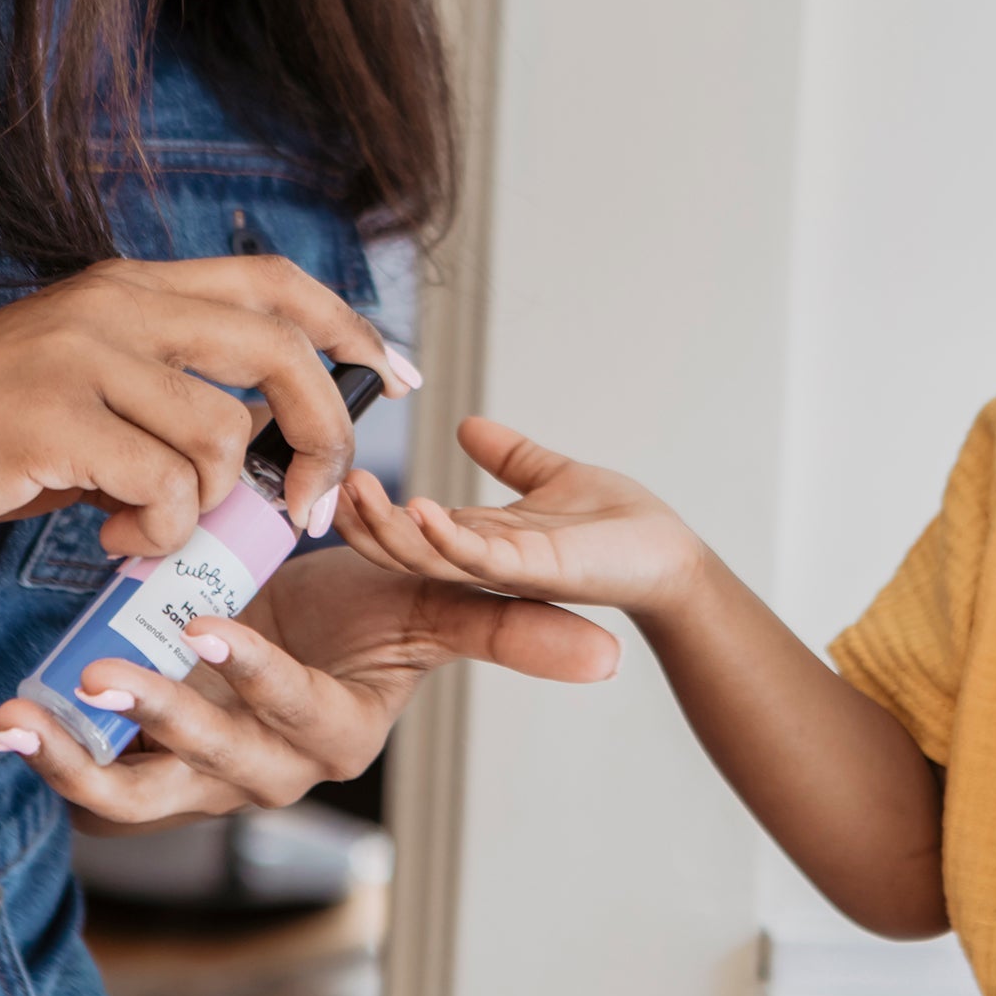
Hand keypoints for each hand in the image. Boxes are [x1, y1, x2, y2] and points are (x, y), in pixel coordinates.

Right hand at [0, 256, 416, 557]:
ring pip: (219, 434)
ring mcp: (81, 356)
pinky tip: (112, 537)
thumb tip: (268, 453)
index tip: (395, 375)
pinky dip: (156, 532)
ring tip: (148, 528)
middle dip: (321, 434)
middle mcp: (114, 305)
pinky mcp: (49, 421)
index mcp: (131, 289)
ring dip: (205, 507)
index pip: (274, 283)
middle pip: (277, 350)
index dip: (348, 326)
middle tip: (306, 503)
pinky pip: (160, 487)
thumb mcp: (87, 389)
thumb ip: (172, 399)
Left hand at [0, 546, 619, 828]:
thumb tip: (610, 652)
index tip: (212, 630)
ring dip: (91, 757)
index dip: (259, 680)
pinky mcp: (159, 766)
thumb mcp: (431, 601)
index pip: (302, 716)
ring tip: (35, 720)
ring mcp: (210, 776)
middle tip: (115, 671)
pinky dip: (58, 754)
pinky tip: (14, 720)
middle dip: (168, 718)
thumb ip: (508, 626)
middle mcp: (275, 770)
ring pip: (153, 790)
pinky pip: (108, 780)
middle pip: (222, 761)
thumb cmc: (368, 602)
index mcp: (341, 734)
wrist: (305, 603)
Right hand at [336, 417, 706, 617]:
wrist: (671, 556)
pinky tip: (419, 508)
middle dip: (361, 519)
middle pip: (403, 548)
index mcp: (482, 538)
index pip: (409, 528)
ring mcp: (507, 568)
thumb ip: (509, 456)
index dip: (371, 509)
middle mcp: (485, 559)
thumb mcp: (550, 476)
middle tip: (324, 484)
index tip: (335, 474)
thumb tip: (467, 425)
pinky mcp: (538, 569)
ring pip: (429, 556)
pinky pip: (481, 556)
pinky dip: (446, 536)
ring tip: (355, 491)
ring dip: (388, 527)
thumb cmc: (620, 526)